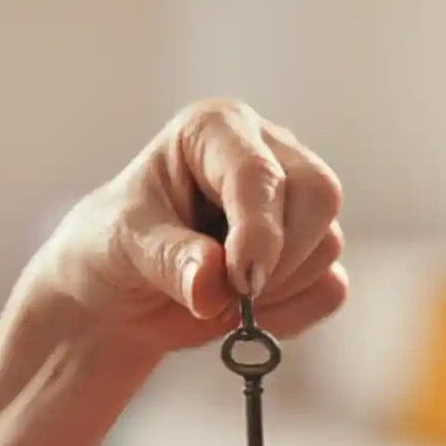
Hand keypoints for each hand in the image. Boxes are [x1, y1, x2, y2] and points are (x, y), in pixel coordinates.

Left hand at [18, 97, 346, 351]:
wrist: (121, 295)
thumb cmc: (115, 246)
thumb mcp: (124, 245)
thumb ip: (169, 259)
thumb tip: (212, 285)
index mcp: (216, 130)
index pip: (263, 173)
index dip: (259, 231)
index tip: (240, 283)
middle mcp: (267, 152)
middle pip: (319, 196)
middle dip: (279, 259)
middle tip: (230, 297)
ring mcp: (294, 203)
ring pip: (328, 246)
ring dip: (277, 291)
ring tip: (219, 302)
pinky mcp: (309, 251)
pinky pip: (330, 288)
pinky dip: (291, 314)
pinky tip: (247, 315)